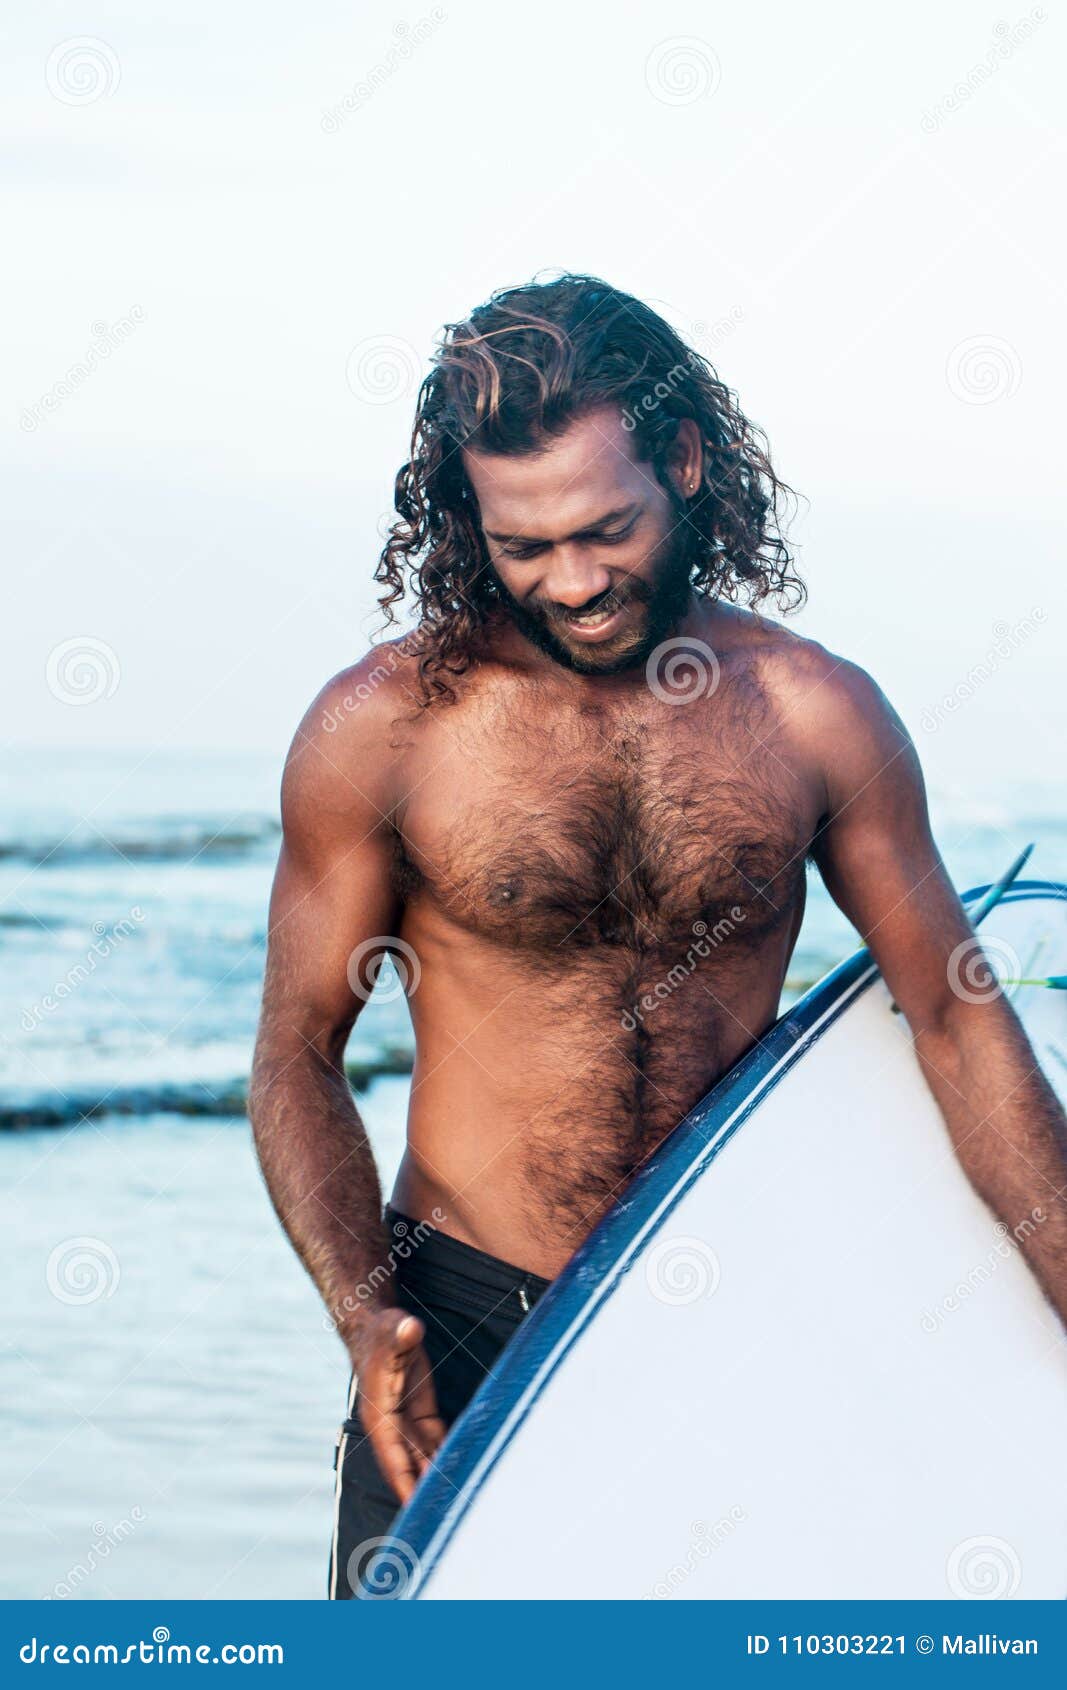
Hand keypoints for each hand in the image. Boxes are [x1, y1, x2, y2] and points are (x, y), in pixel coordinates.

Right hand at [350, 1308, 445, 1503]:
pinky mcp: (420, 1412)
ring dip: (439, 1478)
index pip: (393, 1459)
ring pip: (424, 1458)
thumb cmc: (381, 1330)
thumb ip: (401, 1335)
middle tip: (451, 1514)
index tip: (419, 1511)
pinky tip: (463, 1470)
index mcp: (380, 1416)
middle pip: (411, 1467)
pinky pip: (434, 1442)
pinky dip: (446, 1456)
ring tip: (461, 1501)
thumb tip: (410, 1328)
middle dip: (427, 1492)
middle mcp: (391, 1425)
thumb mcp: (392, 1330)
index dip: (406, 1485)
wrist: (378, 1326)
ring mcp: (406, 1421)